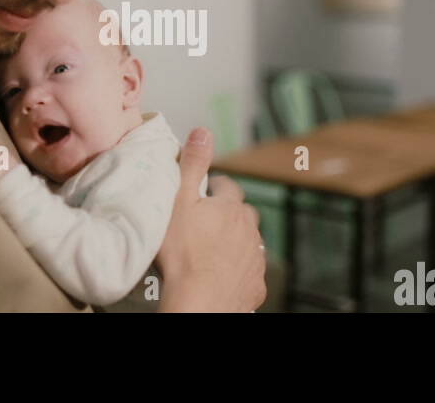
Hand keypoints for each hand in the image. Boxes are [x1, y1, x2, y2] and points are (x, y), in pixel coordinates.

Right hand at [156, 128, 266, 311]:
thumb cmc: (183, 253)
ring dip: (236, 242)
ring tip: (213, 249)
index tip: (204, 191)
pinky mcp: (255, 285)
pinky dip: (240, 270)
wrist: (199, 301)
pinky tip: (224, 275)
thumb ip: (193, 165)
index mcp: (231, 208)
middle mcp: (249, 230)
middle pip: (243, 214)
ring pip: (249, 243)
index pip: (228, 187)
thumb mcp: (179, 200)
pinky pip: (250, 272)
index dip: (215, 187)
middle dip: (229, 213)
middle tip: (207, 221)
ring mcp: (255, 259)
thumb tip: (203, 132)